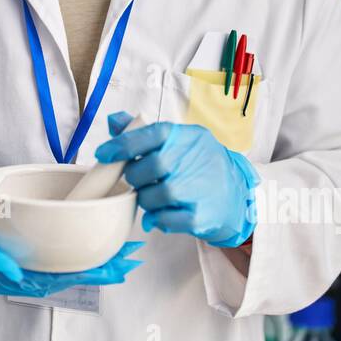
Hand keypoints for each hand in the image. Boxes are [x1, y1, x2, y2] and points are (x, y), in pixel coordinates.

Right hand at [0, 169, 144, 296]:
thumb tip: (12, 272)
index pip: (47, 281)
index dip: (79, 276)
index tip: (106, 270)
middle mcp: (13, 271)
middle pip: (62, 275)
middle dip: (97, 270)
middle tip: (129, 261)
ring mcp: (20, 258)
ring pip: (62, 265)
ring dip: (94, 261)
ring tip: (124, 254)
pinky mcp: (24, 243)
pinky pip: (56, 251)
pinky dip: (80, 248)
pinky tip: (99, 241)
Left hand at [95, 111, 259, 247]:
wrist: (237, 195)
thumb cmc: (200, 166)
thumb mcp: (179, 141)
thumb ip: (144, 132)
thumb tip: (114, 121)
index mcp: (188, 136)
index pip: (152, 133)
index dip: (123, 143)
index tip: (103, 154)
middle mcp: (196, 159)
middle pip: (151, 166)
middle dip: (135, 176)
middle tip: (137, 180)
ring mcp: (201, 188)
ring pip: (156, 195)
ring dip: (145, 199)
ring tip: (152, 196)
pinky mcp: (202, 215)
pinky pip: (166, 219)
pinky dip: (157, 218)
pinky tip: (160, 214)